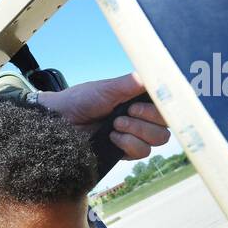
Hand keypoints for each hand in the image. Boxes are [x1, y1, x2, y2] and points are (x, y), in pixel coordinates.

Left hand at [37, 72, 169, 159]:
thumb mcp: (105, 89)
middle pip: (166, 124)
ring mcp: (135, 134)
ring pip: (157, 140)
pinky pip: (142, 152)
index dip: (162, 106)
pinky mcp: (126, 150)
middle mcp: (142, 116)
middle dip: (147, 120)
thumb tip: (148, 74)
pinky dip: (129, 144)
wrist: (60, 122)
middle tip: (124, 114)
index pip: (167, 104)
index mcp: (140, 98)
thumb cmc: (81, 100)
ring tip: (115, 125)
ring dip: (137, 132)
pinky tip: (112, 137)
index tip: (140, 104)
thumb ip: (128, 84)